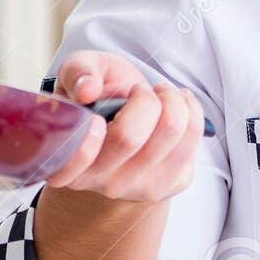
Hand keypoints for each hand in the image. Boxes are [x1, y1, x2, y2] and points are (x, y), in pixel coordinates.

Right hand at [43, 49, 204, 204]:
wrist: (129, 122)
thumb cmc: (99, 96)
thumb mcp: (80, 73)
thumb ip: (77, 72)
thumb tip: (87, 89)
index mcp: (66, 163)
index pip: (77, 158)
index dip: (89, 133)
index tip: (97, 115)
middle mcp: (100, 183)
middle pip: (129, 136)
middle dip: (141, 98)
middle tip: (139, 91)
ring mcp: (137, 188)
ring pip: (169, 132)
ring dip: (171, 98)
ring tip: (161, 94)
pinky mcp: (172, 183)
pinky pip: (193, 135)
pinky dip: (190, 107)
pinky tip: (177, 105)